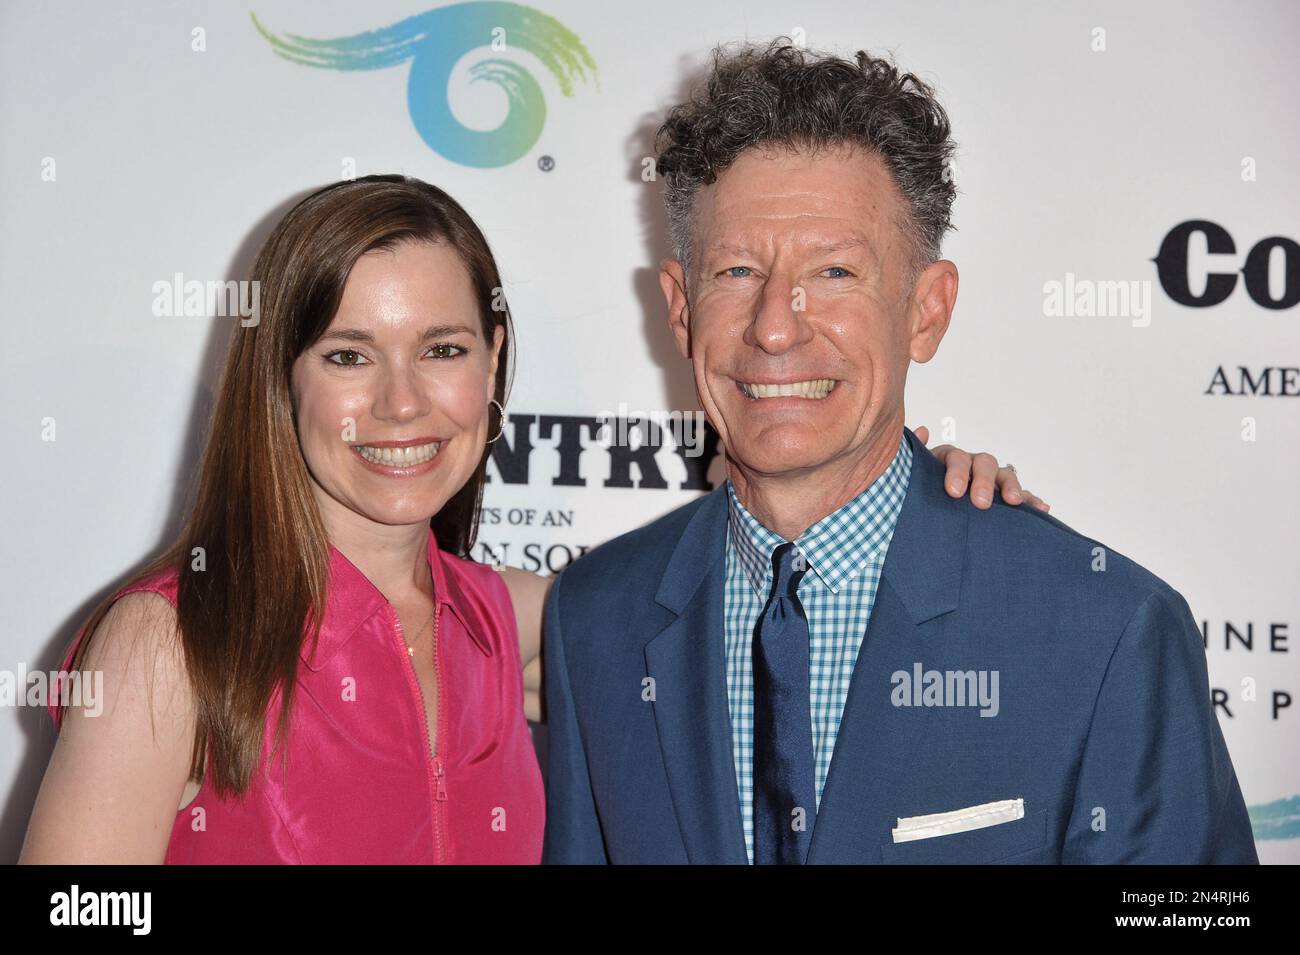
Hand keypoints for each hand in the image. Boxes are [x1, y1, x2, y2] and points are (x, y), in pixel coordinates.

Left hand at [912, 425, 1049, 511]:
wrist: (928, 515)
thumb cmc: (921, 490)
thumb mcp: (912, 474)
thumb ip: (915, 454)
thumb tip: (922, 430)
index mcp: (949, 459)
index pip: (956, 457)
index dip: (956, 472)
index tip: (954, 492)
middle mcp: (973, 466)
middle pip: (984, 464)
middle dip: (984, 482)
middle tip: (980, 503)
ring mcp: (991, 481)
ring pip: (1005, 476)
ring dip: (1012, 487)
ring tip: (1014, 502)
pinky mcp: (1005, 499)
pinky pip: (1022, 496)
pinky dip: (1032, 501)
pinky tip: (1041, 508)